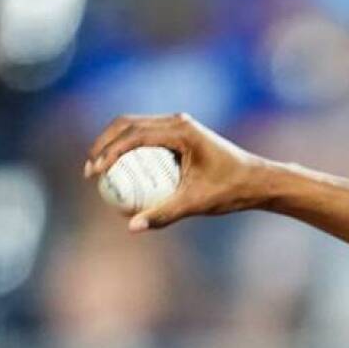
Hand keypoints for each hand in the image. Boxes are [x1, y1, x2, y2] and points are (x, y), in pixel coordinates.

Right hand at [83, 113, 273, 231]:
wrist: (258, 180)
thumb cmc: (230, 190)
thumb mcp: (196, 203)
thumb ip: (164, 214)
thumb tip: (131, 226)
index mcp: (182, 130)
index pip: (134, 135)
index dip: (109, 151)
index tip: (95, 172)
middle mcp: (179, 121)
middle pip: (127, 124)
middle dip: (103, 145)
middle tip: (90, 172)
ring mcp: (180, 125)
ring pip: (135, 128)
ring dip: (114, 145)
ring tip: (99, 171)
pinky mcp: (181, 133)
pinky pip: (147, 138)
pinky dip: (130, 151)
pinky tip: (122, 174)